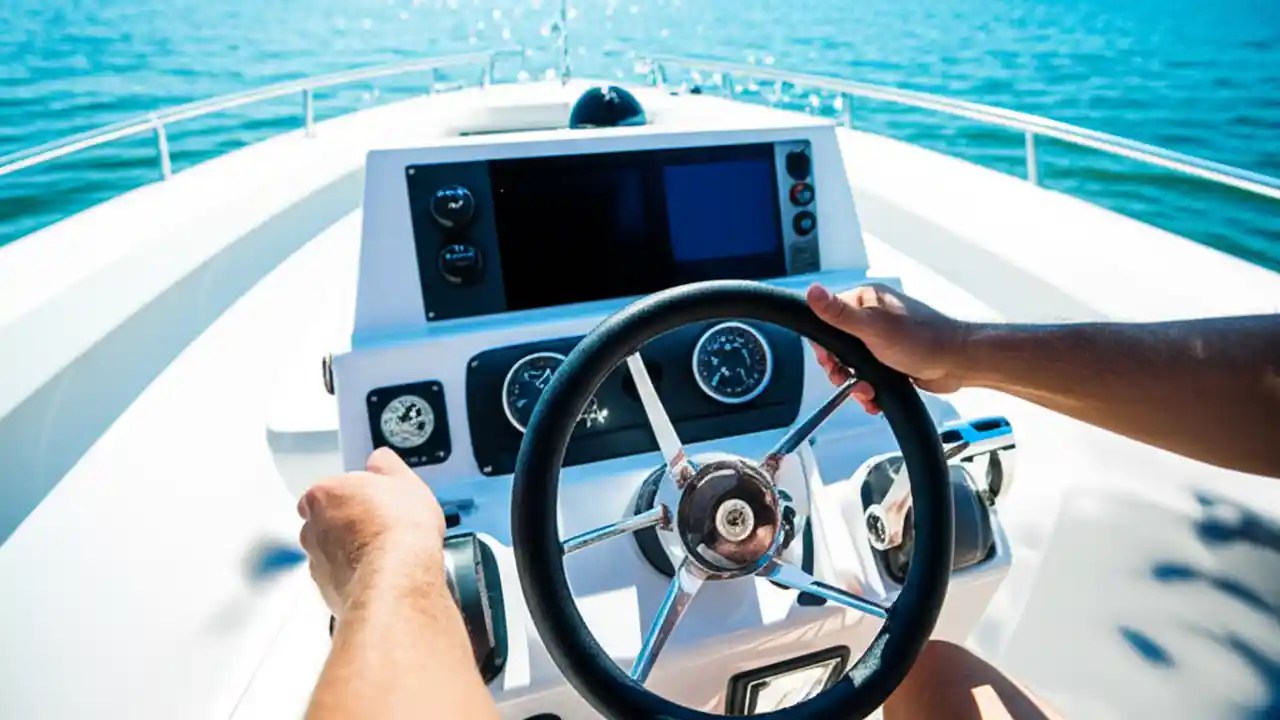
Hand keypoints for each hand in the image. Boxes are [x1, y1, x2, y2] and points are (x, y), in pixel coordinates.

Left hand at [297, 447, 446, 615]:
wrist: (398, 579)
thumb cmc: (397, 527)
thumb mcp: (404, 479)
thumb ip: (385, 464)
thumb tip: (379, 461)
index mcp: (323, 495)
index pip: (326, 491)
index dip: (351, 496)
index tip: (371, 501)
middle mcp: (312, 529)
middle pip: (324, 523)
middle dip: (348, 525)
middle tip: (379, 526)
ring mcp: (318, 564)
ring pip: (331, 554)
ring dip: (351, 553)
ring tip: (385, 554)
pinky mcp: (328, 593)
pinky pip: (341, 580)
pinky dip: (356, 577)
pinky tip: (382, 575)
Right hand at [806, 283, 970, 412]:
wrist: (957, 363)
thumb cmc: (922, 340)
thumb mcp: (872, 327)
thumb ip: (839, 313)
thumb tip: (812, 291)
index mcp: (866, 301)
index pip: (827, 319)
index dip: (825, 345)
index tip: (830, 361)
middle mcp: (873, 318)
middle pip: (838, 346)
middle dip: (840, 369)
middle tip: (847, 379)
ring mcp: (882, 339)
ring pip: (853, 365)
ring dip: (856, 384)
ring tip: (867, 392)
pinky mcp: (891, 359)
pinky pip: (869, 375)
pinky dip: (870, 389)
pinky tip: (876, 396)